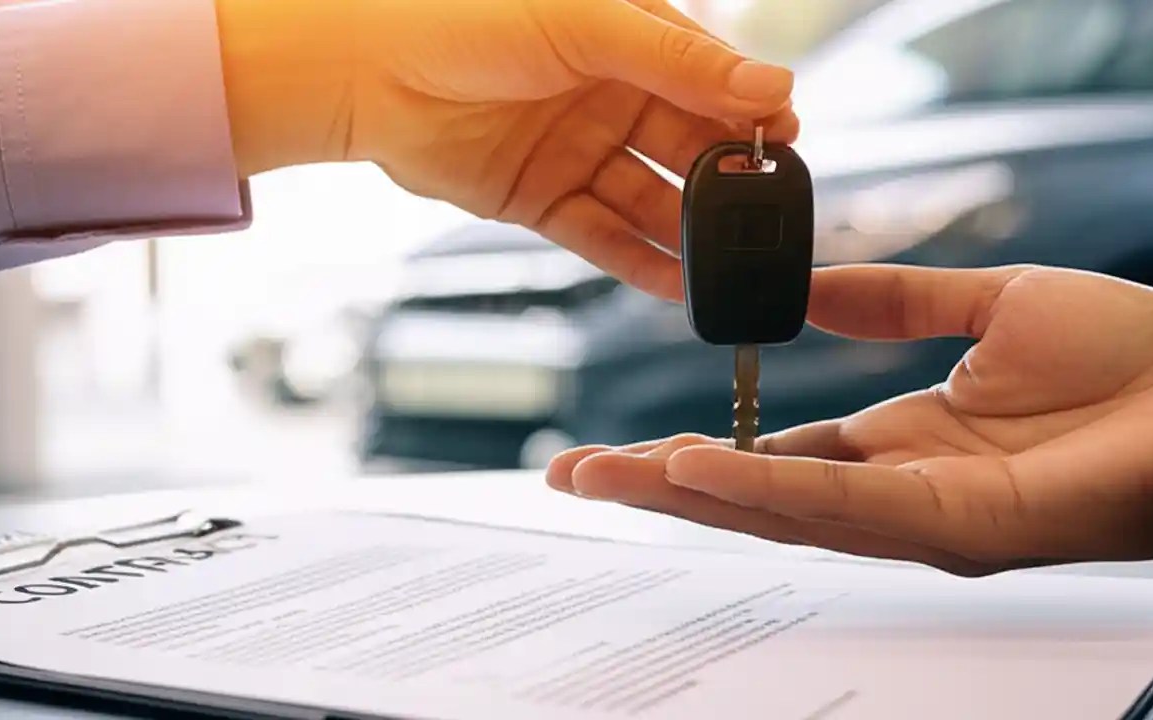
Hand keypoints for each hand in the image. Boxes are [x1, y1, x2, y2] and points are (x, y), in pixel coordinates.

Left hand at [216, 0, 798, 301]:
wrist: (363, 68)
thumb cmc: (464, 15)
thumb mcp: (586, 23)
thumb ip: (678, 61)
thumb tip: (771, 86)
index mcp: (631, 39)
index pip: (713, 81)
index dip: (753, 115)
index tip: (789, 144)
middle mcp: (611, 96)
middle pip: (689, 148)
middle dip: (728, 185)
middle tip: (765, 220)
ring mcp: (578, 151)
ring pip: (651, 201)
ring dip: (690, 234)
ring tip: (730, 268)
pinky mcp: (543, 199)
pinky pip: (603, 236)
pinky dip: (639, 263)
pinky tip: (678, 285)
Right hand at [548, 265, 1152, 575]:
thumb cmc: (1138, 364)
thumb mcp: (991, 306)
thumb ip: (895, 300)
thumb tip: (813, 292)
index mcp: (905, 444)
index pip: (775, 457)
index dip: (698, 455)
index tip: (630, 447)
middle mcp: (900, 493)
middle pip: (754, 499)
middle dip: (659, 490)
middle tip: (572, 477)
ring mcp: (922, 518)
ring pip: (778, 513)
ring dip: (686, 495)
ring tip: (606, 476)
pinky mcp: (954, 524)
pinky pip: (840, 506)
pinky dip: (761, 491)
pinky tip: (698, 470)